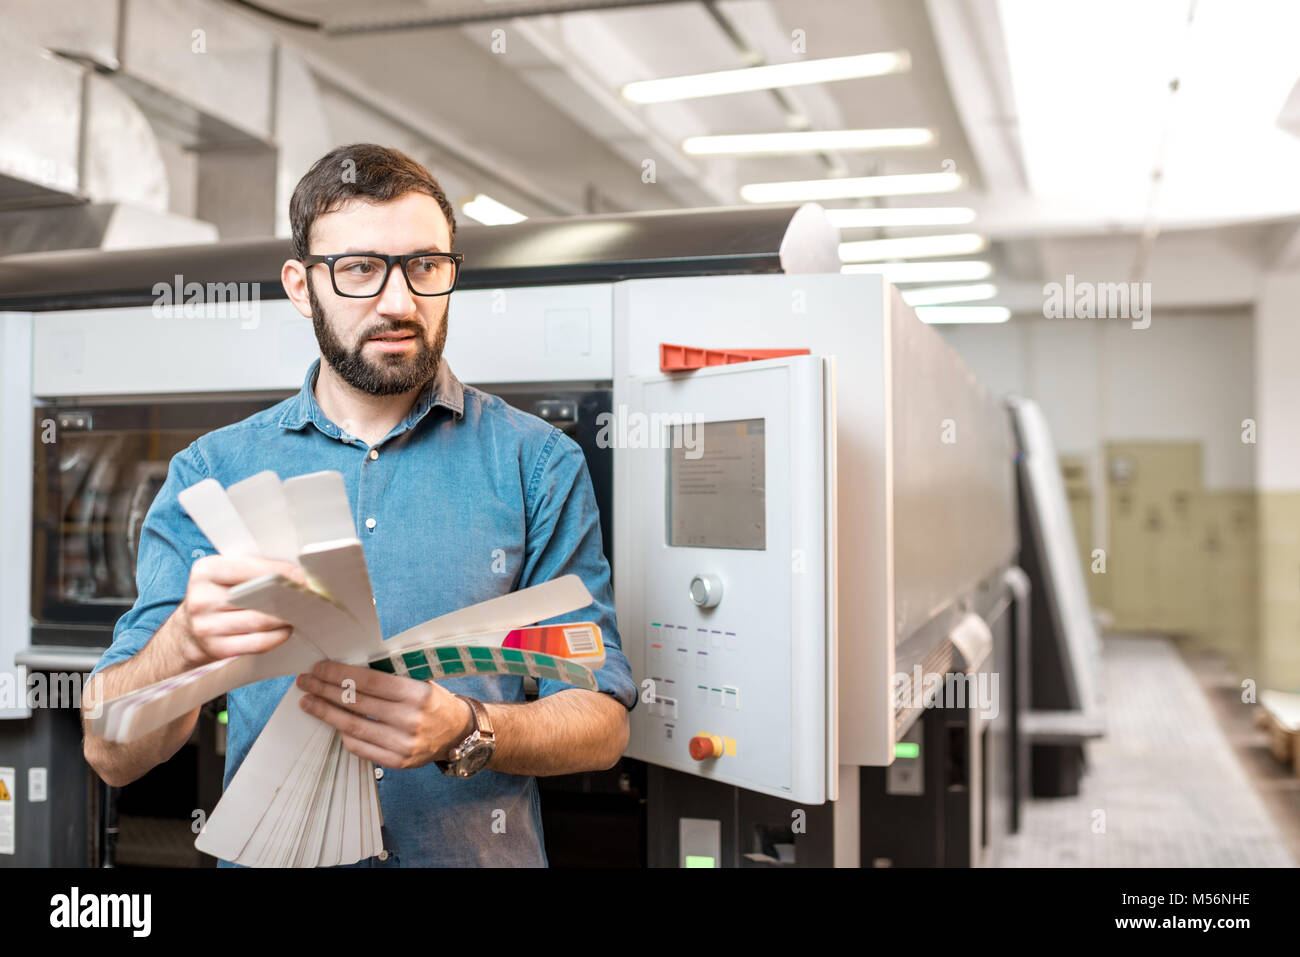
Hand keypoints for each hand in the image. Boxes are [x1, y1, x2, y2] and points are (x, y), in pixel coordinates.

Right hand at [174, 555, 307, 668]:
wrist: (188, 631)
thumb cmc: (216, 595)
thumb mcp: (223, 574)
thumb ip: (251, 568)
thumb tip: (293, 571)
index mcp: (205, 572)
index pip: (251, 569)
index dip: (281, 572)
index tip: (302, 575)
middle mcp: (203, 599)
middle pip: (258, 596)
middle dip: (288, 595)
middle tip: (308, 594)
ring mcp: (207, 626)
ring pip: (261, 621)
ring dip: (287, 616)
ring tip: (301, 610)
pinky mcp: (218, 648)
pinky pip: (258, 643)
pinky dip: (278, 636)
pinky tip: (286, 629)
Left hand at [294, 662, 475, 769]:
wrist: (458, 733)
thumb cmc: (433, 701)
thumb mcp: (419, 680)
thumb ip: (388, 676)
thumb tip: (346, 669)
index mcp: (417, 694)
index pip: (368, 681)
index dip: (339, 673)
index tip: (319, 668)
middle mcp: (410, 720)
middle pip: (355, 703)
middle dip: (324, 690)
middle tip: (305, 682)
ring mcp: (403, 744)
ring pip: (352, 727)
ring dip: (325, 713)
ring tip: (308, 702)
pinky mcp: (397, 762)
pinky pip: (360, 748)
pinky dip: (343, 734)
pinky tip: (333, 723)